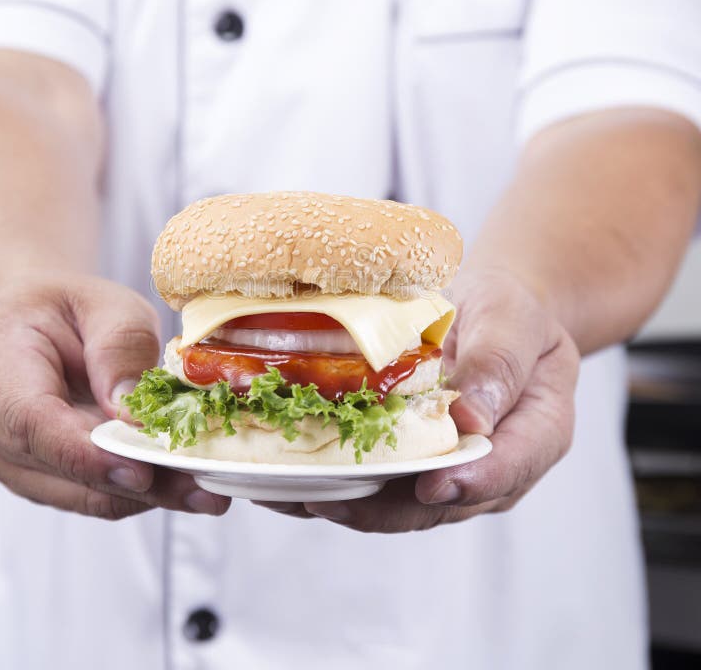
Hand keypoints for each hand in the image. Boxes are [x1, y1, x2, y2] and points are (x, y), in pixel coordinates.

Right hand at [0, 274, 230, 519]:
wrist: (33, 322)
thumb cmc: (69, 307)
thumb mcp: (106, 305)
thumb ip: (119, 350)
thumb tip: (134, 417)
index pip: (32, 421)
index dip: (87, 454)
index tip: (142, 472)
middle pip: (60, 468)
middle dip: (136, 484)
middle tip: (204, 488)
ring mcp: (3, 456)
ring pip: (76, 494)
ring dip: (144, 497)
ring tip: (205, 492)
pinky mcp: (34, 476)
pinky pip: (84, 495)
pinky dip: (134, 494)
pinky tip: (181, 486)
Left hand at [266, 269, 578, 531]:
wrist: (491, 315)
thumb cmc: (509, 312)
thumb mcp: (514, 321)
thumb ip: (498, 364)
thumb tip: (471, 421)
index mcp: (534, 435)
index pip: (506, 469)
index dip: (466, 483)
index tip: (428, 485)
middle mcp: (491, 467)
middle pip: (439, 503)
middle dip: (380, 509)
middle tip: (326, 500)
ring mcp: (448, 469)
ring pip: (398, 503)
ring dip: (343, 501)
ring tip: (287, 493)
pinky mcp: (413, 461)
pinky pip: (376, 480)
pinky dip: (334, 480)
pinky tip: (288, 476)